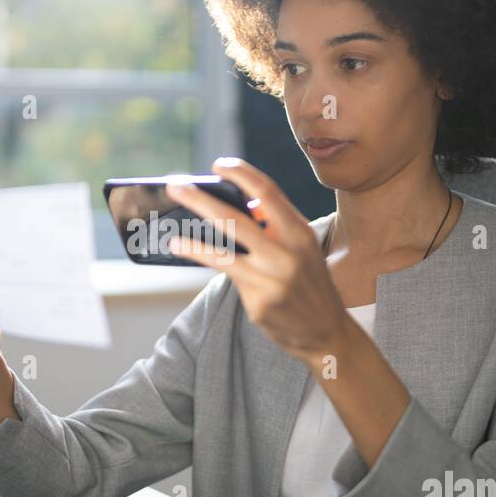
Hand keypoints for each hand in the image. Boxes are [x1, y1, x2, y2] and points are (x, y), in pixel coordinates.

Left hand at [165, 157, 347, 364]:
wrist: (326, 331)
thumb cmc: (307, 283)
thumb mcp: (301, 248)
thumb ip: (274, 227)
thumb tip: (234, 206)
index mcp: (299, 232)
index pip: (268, 191)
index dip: (241, 173)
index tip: (217, 164)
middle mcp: (287, 252)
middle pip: (236, 218)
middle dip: (200, 200)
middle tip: (174, 186)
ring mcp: (272, 278)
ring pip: (223, 251)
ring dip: (191, 240)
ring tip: (169, 230)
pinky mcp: (259, 301)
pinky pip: (226, 275)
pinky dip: (200, 258)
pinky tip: (181, 248)